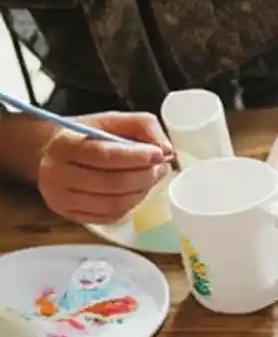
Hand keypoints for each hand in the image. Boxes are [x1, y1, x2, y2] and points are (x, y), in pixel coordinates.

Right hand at [37, 112, 171, 224]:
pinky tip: (135, 190)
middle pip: (113, 184)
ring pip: (115, 204)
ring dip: (142, 192)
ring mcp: (62, 199)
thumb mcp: (111, 120)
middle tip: (161, 167)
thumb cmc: (87, 136)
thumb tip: (166, 150)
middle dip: (145, 176)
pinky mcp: (72, 216)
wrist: (52, 153)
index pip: (104, 156)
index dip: (136, 157)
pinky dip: (131, 204)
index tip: (158, 154)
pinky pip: (112, 216)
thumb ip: (142, 126)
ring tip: (151, 177)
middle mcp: (56, 175)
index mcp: (63, 145)